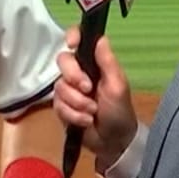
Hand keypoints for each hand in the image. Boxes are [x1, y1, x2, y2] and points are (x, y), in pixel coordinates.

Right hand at [53, 27, 136, 167]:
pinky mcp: (62, 107)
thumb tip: (100, 38)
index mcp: (94, 63)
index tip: (72, 44)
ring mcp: (69, 90)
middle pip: (63, 61)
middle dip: (73, 76)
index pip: (79, 40)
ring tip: (92, 112)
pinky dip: (73, 115)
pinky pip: (58, 105)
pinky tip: (85, 121)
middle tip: (88, 89)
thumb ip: (108, 62)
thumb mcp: (118, 85)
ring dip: (77, 102)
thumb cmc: (120, 111)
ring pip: (60, 87)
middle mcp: (79, 72)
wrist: (113, 141)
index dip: (72, 37)